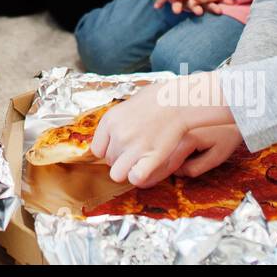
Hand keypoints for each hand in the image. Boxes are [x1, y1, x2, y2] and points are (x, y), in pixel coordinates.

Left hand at [89, 74, 238, 186]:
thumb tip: (112, 132)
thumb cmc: (157, 98)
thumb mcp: (129, 103)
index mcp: (109, 120)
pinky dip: (140, 177)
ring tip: (140, 161)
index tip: (120, 148)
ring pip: (118, 174)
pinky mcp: (150, 158)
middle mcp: (117, 135)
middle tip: (137, 150)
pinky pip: (135, 178)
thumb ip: (117, 120)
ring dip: (128, 170)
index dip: (109, 150)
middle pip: (109, 161)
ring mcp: (133, 147)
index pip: (97, 149)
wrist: (179, 100)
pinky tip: (147, 168)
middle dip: (121, 159)